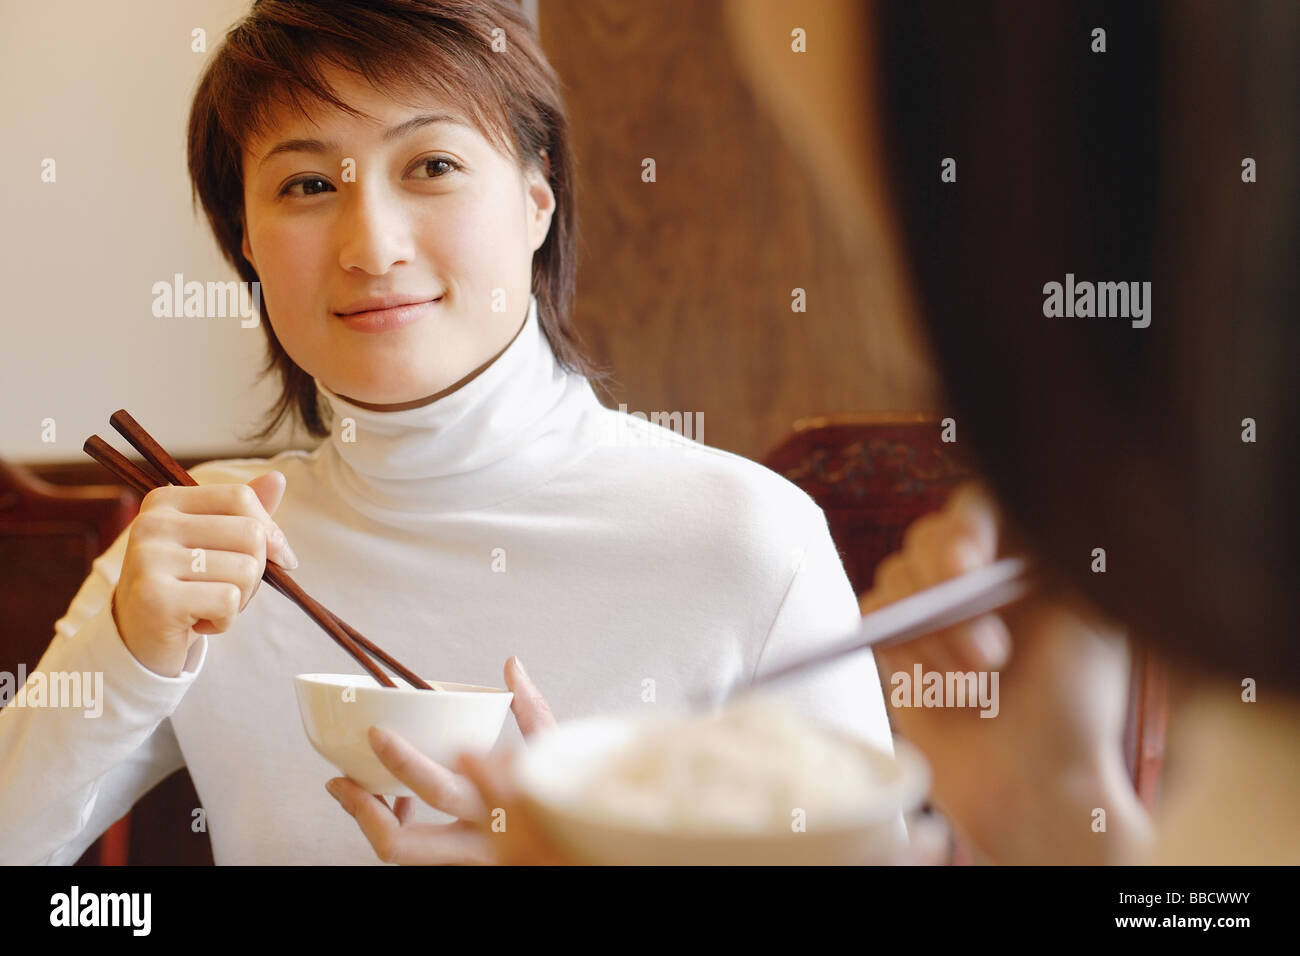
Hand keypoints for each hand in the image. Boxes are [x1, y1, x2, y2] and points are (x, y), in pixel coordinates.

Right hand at [113, 471, 297, 676]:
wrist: (138, 640)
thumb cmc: (184, 586)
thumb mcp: (213, 545)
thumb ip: (244, 513)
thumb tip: (278, 478)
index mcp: (165, 502)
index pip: (240, 497)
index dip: (271, 530)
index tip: (280, 558)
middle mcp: (151, 524)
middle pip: (251, 535)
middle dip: (256, 571)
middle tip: (227, 589)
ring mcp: (149, 559)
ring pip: (246, 571)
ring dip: (240, 599)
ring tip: (208, 606)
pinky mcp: (155, 597)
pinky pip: (229, 601)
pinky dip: (225, 620)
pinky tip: (198, 623)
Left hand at [327, 656, 570, 864]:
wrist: (583, 853)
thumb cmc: (571, 799)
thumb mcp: (561, 754)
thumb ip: (534, 711)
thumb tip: (511, 664)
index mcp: (509, 804)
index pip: (454, 786)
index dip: (410, 766)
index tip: (378, 735)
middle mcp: (486, 841)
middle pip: (411, 834)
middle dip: (372, 797)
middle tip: (361, 749)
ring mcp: (471, 859)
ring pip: (399, 850)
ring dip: (364, 817)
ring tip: (345, 785)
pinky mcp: (460, 865)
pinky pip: (410, 849)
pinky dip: (390, 824)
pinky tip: (392, 801)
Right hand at [859, 482, 1150, 862]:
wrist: (1031, 790)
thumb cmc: (1073, 710)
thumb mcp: (1091, 623)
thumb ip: (1068, 556)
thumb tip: (1052, 498)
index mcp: (1027, 555)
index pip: (983, 505)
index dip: (966, 526)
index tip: (971, 567)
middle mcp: (978, 574)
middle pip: (930, 534)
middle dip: (946, 588)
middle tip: (987, 652)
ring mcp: (934, 606)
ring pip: (898, 574)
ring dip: (933, 631)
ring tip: (977, 680)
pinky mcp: (897, 641)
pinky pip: (873, 613)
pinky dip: (902, 647)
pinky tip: (940, 685)